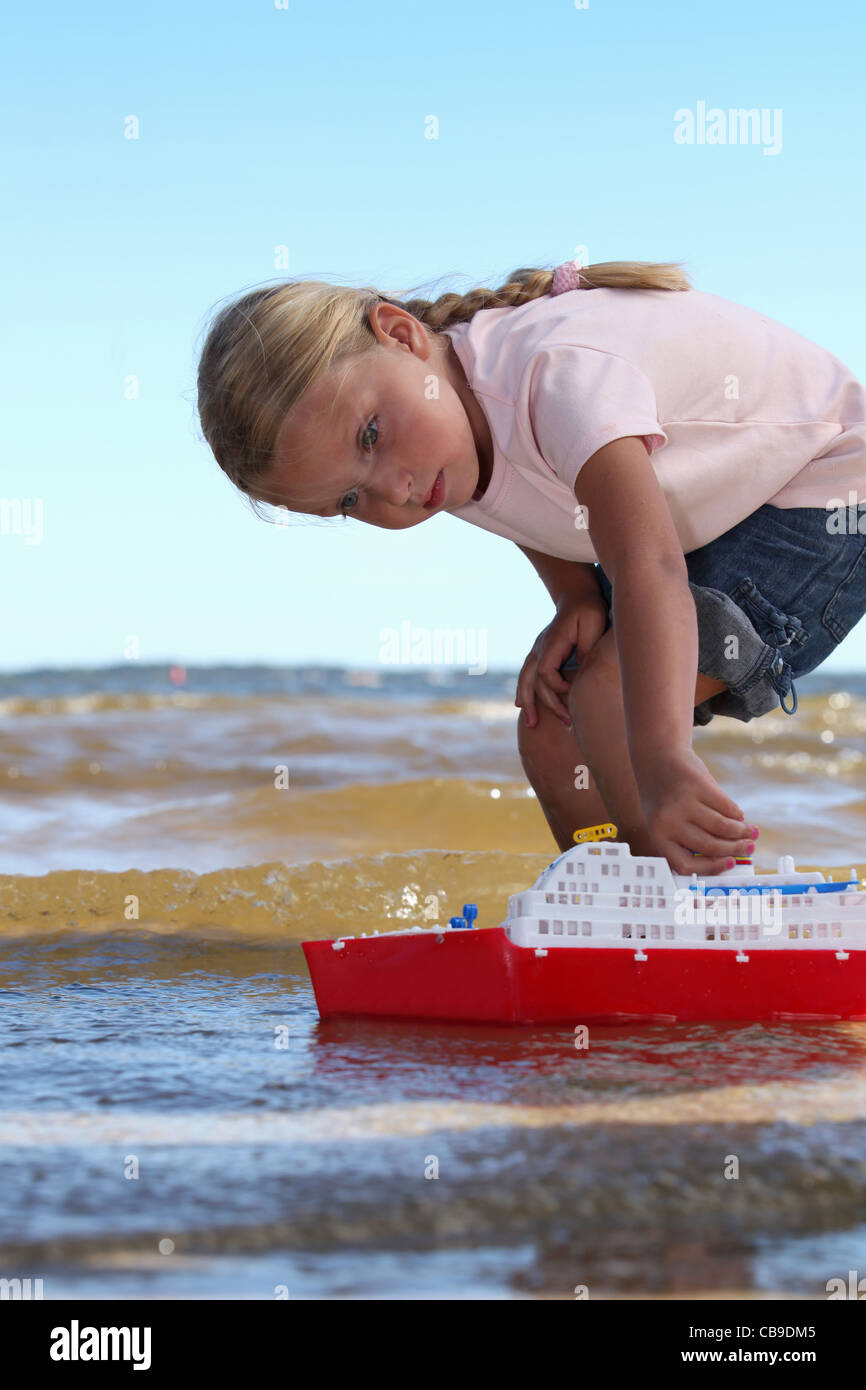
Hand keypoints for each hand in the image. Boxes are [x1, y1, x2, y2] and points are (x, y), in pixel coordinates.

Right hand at [515, 593, 608, 728]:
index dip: (557, 687)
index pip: (545, 672)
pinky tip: (522, 705)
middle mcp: (540, 647)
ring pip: (525, 679)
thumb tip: (583, 674)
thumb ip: (588, 650)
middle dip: (543, 703)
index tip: (573, 691)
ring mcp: (537, 649)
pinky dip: (524, 690)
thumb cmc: (589, 609)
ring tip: (531, 723)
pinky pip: (527, 674)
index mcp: (552, 642)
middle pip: (532, 680)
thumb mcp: (594, 625)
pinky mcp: (541, 652)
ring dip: (527, 701)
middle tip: (564, 721)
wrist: (577, 595)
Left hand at [636, 747, 758, 875]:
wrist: (657, 757)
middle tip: (750, 848)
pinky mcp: (698, 785)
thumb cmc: (666, 797)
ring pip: (722, 827)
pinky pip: (726, 807)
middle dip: (735, 849)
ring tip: (752, 832)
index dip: (711, 868)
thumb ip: (689, 838)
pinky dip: (736, 814)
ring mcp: (684, 803)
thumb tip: (729, 856)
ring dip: (742, 832)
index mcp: (658, 835)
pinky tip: (740, 816)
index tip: (730, 863)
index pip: (686, 864)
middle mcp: (669, 821)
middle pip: (710, 846)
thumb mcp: (667, 820)